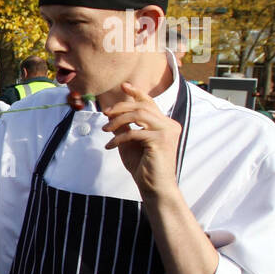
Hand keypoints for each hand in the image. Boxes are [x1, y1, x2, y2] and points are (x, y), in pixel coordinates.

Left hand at [102, 81, 180, 198]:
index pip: (150, 102)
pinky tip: (110, 146)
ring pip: (139, 114)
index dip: (137, 92)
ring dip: (118, 120)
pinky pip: (134, 132)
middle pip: (142, 105)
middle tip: (105, 114)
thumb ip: (124, 127)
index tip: (123, 86)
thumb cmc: (144, 167)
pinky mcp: (161, 141)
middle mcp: (169, 124)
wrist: (155, 187)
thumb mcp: (130, 143)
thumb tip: (111, 114)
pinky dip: (118, 138)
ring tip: (105, 129)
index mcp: (164, 123)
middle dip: (121, 107)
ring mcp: (167, 131)